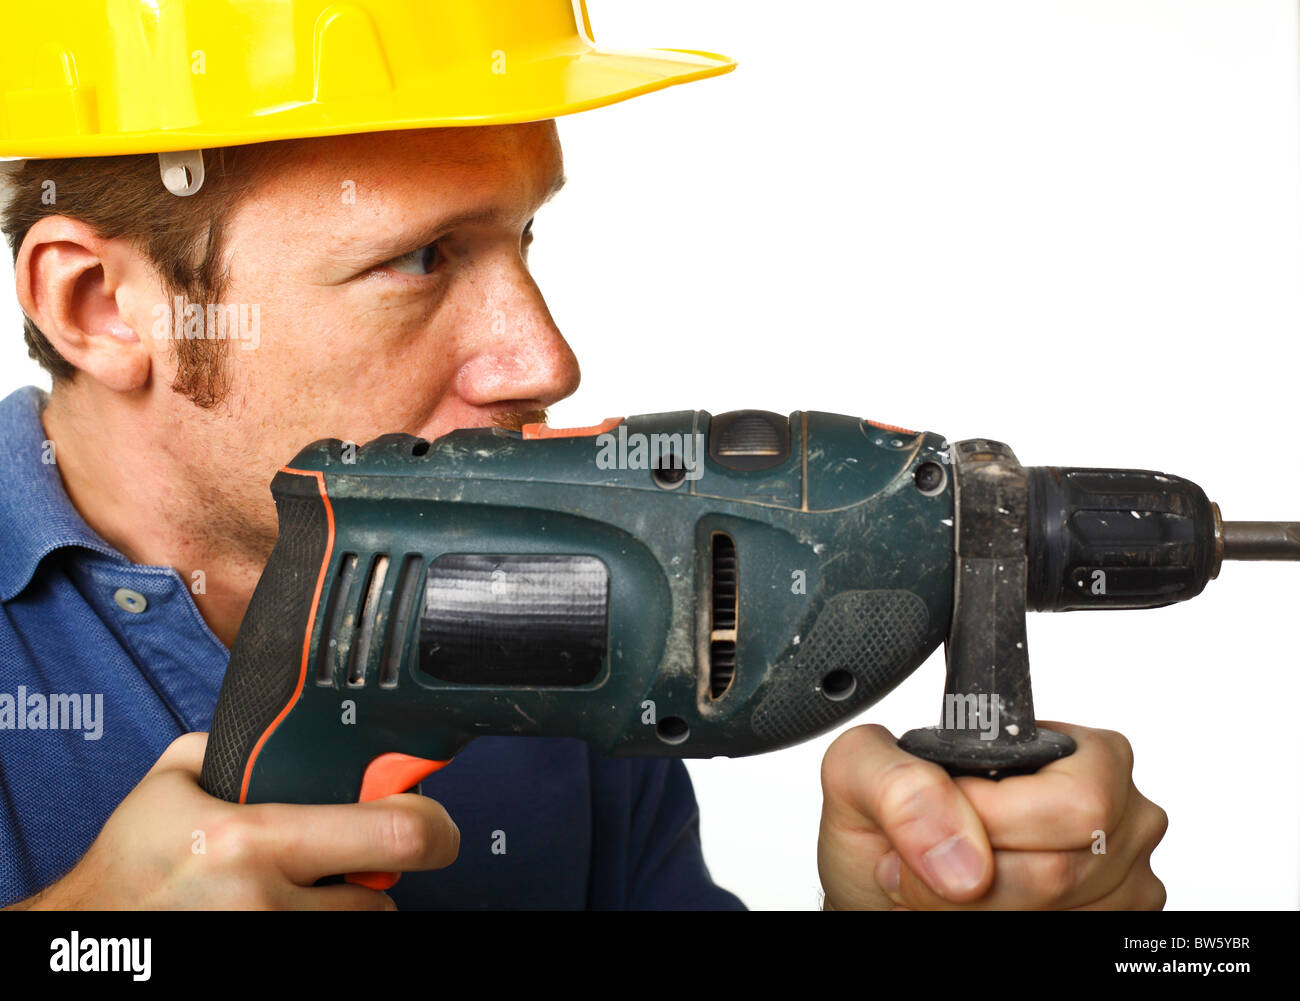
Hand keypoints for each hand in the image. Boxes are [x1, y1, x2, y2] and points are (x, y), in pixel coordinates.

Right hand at [8, 732, 459, 909]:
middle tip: (380, 854)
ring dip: (352, 905)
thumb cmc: (125, 866)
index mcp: (253, 840)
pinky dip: (324, 928)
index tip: (433, 813)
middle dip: (388, 872)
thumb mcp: (170, 782)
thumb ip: (233, 744)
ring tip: (314, 885)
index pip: (391, 835)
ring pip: (360, 927)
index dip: (429, 823)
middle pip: (386, 895)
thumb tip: (293, 728)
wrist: (82, 937)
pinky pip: (329, 947)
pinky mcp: (265, 975)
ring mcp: (267, 945)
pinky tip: (295, 909)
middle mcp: (266, 903)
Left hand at [817, 721, 1166, 909]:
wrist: (876, 884)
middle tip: (920, 867)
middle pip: (1058, 871)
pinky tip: (975, 907)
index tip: (934, 833)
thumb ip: (895, 782)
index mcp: (1081, 751)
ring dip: (978, 910)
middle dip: (969, 879)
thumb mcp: (860, 776)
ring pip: (1055, 914)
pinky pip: (1063, 939)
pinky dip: (997, 926)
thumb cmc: (882, 826)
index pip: (1068, 804)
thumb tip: (960, 850)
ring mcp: (1124, 881)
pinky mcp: (1110, 926)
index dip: (988, 826)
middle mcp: (1119, 814)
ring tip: (940, 880)